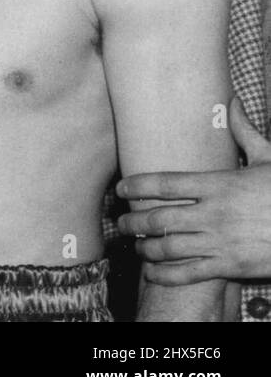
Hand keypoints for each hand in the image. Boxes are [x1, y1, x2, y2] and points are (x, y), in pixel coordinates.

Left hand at [117, 97, 270, 283]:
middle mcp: (213, 213)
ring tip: (135, 245)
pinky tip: (152, 272)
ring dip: (145, 247)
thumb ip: (244, 133)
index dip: (136, 186)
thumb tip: (232, 101)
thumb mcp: (269, 159)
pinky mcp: (231, 265)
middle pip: (159, 217)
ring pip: (169, 247)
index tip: (121, 190)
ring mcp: (220, 241)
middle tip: (120, 223)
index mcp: (218, 184)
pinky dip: (165, 274)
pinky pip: (189, 273)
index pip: (165, 183)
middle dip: (133, 221)